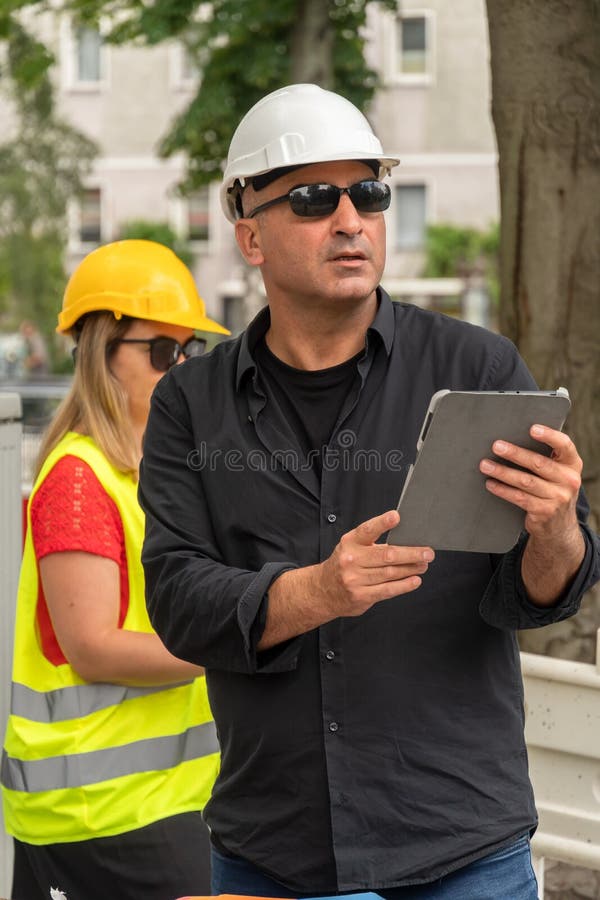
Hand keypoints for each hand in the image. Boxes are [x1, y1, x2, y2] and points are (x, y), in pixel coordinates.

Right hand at [261, 511, 433, 648]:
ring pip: (390, 573)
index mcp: (349, 543)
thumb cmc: (343, 565)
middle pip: (386, 555)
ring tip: (424, 565)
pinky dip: (404, 585)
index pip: (367, 530)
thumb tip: (404, 541)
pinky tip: (415, 580)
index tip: (396, 516)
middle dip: (411, 553)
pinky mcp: (361, 596)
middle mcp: (351, 560)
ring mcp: (355, 579)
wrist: (322, 591)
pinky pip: (387, 590)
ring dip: (411, 569)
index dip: (382, 523)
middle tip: (427, 552)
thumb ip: (372, 543)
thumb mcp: (351, 548)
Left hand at [479, 424, 581, 540]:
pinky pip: (519, 497)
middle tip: (496, 446)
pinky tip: (490, 483)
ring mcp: (558, 498)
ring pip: (526, 481)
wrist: (559, 525)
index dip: (549, 436)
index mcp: (573, 464)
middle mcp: (569, 480)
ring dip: (503, 472)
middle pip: (539, 463)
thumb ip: (546, 457)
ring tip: (485, 465)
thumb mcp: (558, 473)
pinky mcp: (544, 512)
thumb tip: (512, 438)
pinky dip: (502, 490)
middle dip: (515, 454)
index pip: (565, 445)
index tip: (532, 429)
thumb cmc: (552, 489)